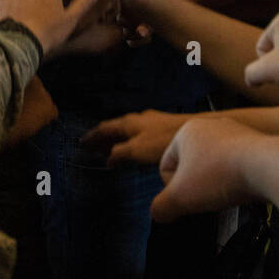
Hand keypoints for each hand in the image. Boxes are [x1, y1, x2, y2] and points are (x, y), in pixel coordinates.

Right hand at [81, 109, 195, 165]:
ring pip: (130, 131)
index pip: (105, 128)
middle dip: (105, 139)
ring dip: (119, 140)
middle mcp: (140, 119)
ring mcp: (154, 122)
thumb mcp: (137, 150)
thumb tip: (109, 159)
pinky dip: (133, 142)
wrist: (196, 131)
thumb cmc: (166, 140)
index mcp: (129, 123)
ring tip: (113, 151)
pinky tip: (139, 151)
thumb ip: (120, 153)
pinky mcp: (166, 128)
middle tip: (95, 149)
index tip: (82, 143)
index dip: (93, 137)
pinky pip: (142, 134)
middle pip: (117, 128)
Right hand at [151, 117, 258, 222]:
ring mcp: (235, 132)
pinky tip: (242, 186)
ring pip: (215, 166)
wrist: (268, 166)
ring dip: (218, 183)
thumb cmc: (222, 174)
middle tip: (207, 197)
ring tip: (227, 192)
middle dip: (198, 186)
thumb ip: (161, 208)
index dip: (173, 189)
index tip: (187, 197)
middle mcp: (210, 126)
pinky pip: (237, 165)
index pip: (166, 166)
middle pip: (192, 166)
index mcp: (186, 131)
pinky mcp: (255, 142)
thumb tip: (159, 213)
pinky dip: (238, 178)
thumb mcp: (179, 198)